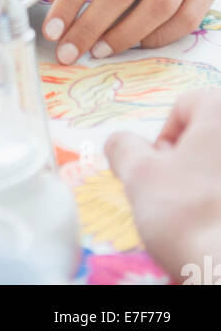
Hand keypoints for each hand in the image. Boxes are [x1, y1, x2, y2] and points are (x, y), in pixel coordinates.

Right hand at [106, 91, 220, 280]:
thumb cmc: (186, 212)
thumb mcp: (138, 174)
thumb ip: (123, 147)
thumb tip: (119, 141)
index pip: (187, 105)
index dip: (164, 135)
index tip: (158, 167)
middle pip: (208, 137)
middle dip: (186, 160)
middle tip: (173, 192)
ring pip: (218, 167)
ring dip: (204, 182)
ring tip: (193, 215)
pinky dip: (218, 202)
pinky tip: (212, 225)